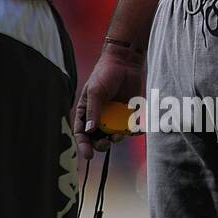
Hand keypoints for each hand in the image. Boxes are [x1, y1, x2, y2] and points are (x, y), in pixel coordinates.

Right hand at [74, 42, 144, 160]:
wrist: (125, 62)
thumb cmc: (105, 74)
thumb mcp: (95, 91)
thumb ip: (93, 111)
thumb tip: (89, 131)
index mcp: (86, 110)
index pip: (81, 132)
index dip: (83, 145)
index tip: (88, 155)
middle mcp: (99, 116)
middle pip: (97, 138)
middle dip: (100, 145)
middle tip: (106, 143)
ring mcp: (114, 116)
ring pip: (114, 136)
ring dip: (116, 139)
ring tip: (118, 135)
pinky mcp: (128, 114)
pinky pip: (130, 129)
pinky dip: (133, 132)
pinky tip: (136, 130)